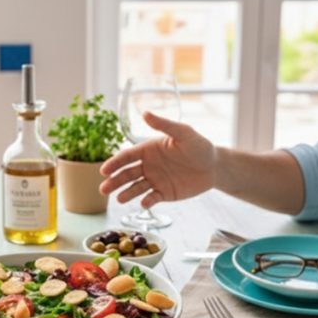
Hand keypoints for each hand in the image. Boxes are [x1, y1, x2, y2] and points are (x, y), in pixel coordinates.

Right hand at [99, 111, 216, 207]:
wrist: (214, 166)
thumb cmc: (199, 146)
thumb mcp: (183, 133)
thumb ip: (164, 125)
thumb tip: (145, 113)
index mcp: (148, 150)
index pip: (127, 156)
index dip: (114, 163)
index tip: (104, 170)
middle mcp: (148, 165)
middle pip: (126, 174)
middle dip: (114, 181)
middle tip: (103, 189)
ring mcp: (155, 180)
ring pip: (135, 187)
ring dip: (125, 193)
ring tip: (118, 199)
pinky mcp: (164, 193)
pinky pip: (152, 198)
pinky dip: (146, 202)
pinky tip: (143, 203)